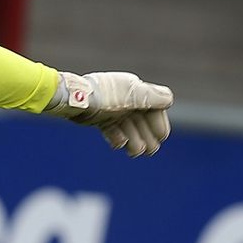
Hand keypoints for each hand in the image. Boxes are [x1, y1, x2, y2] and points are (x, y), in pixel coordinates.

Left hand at [49, 71, 172, 156]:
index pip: (154, 107)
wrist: (73, 100)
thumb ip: (152, 97)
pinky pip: (112, 130)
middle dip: (148, 135)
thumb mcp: (132, 95)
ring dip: (134, 140)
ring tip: (135, 152)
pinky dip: (117, 138)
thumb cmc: (104, 96)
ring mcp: (111, 109)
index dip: (159, 122)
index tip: (162, 137)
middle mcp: (124, 98)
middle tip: (151, 151)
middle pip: (142, 120)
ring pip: (128, 127)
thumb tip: (169, 100)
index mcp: (134, 89)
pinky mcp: (99, 118)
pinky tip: (119, 145)